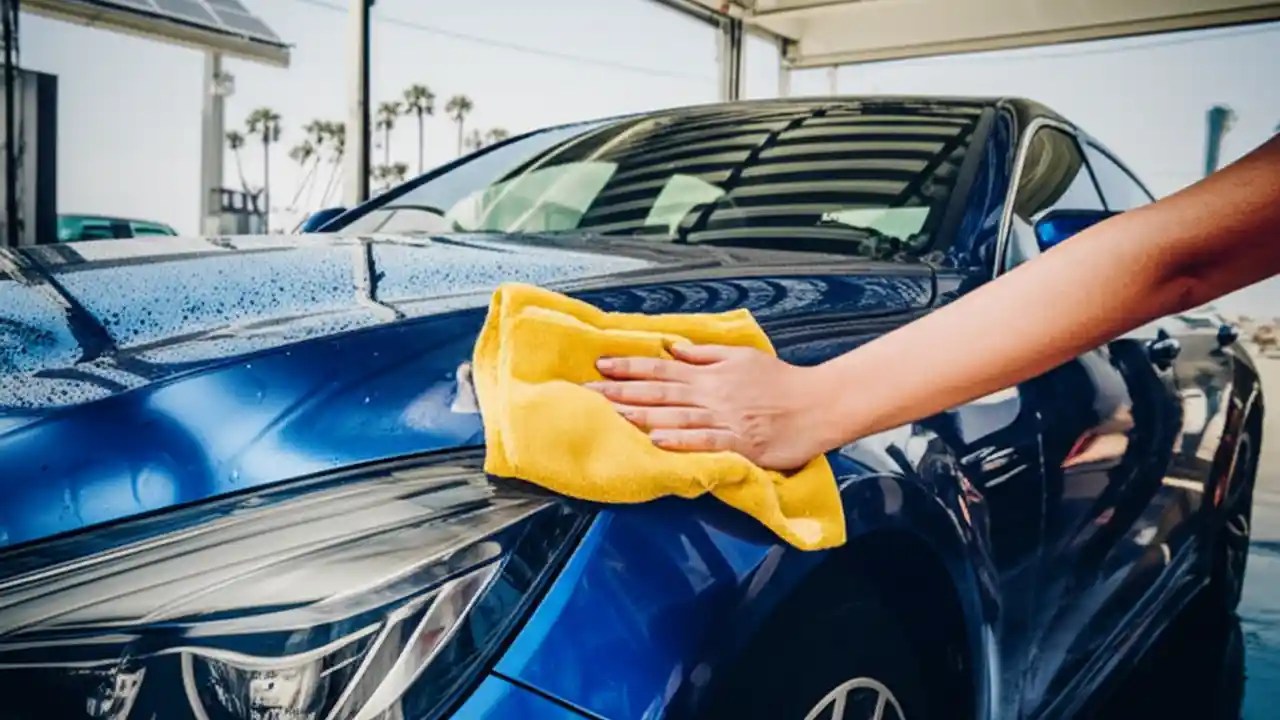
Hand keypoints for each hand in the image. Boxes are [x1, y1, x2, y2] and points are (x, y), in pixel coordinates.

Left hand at [586, 344, 832, 470]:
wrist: (818, 404)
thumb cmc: (781, 381)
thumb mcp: (741, 357)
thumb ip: (705, 355)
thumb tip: (674, 348)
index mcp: (710, 374)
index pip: (660, 367)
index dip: (629, 366)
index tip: (599, 365)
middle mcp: (711, 394)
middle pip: (659, 391)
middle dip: (620, 391)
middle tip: (586, 392)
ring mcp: (724, 419)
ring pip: (675, 415)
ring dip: (641, 414)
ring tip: (611, 413)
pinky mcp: (739, 443)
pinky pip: (706, 441)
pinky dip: (681, 441)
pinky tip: (658, 440)